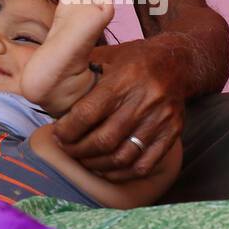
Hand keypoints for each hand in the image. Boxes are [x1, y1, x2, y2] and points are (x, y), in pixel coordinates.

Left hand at [51, 40, 184, 179]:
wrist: (178, 61)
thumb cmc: (135, 59)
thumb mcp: (109, 55)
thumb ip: (84, 72)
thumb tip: (50, 88)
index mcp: (124, 79)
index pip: (88, 114)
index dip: (67, 130)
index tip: (58, 133)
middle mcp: (145, 100)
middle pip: (104, 140)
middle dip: (78, 150)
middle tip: (67, 149)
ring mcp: (161, 120)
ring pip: (122, 156)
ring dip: (97, 164)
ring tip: (84, 159)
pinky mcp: (172, 133)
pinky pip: (144, 165)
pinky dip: (122, 173)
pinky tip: (107, 167)